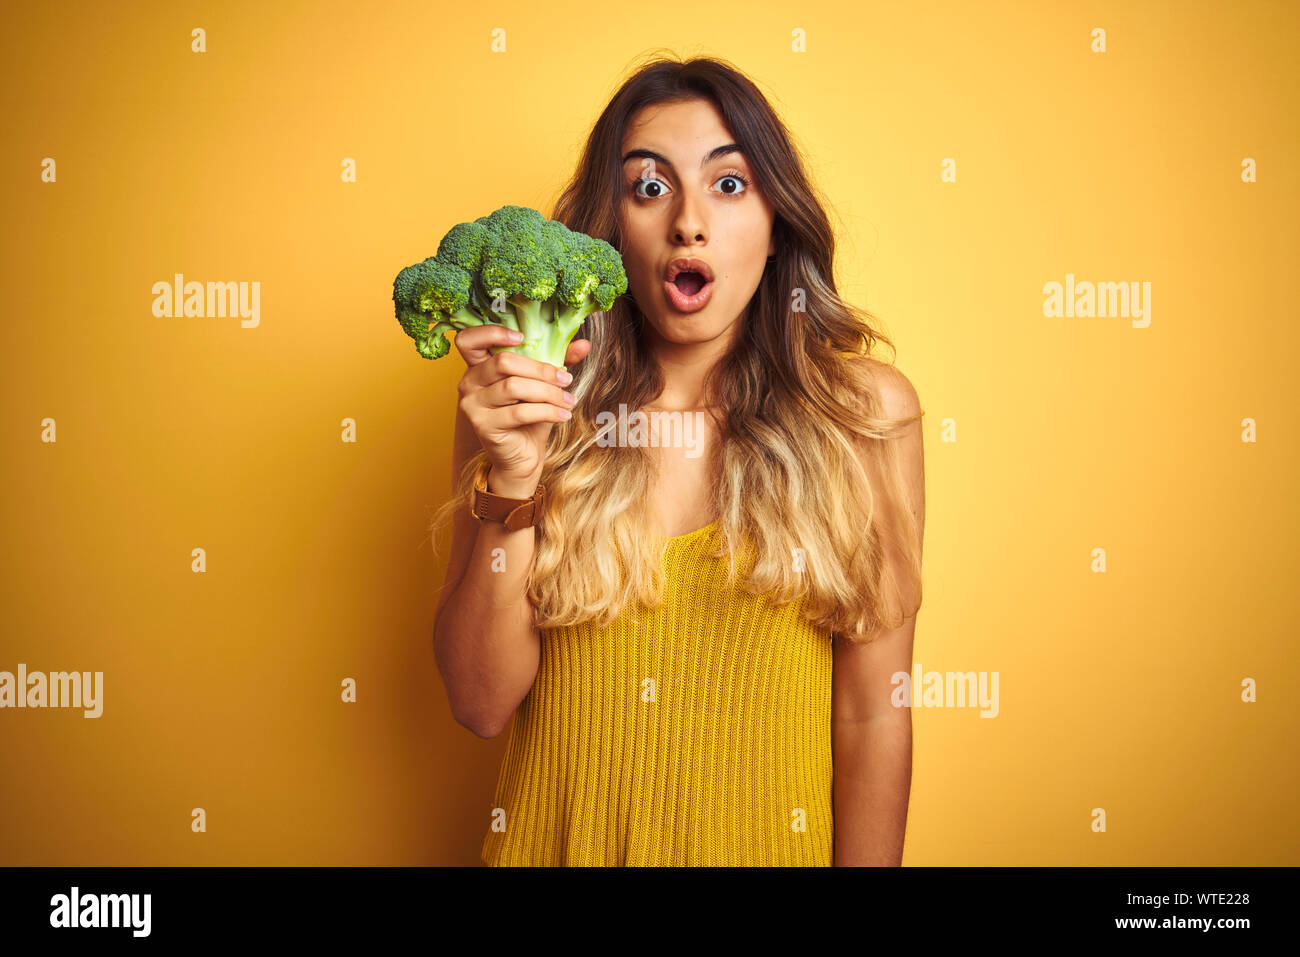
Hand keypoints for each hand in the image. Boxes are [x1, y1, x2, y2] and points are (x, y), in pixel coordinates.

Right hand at [454, 325, 590, 490]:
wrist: (523, 456)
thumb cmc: (530, 417)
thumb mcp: (543, 384)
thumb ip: (559, 360)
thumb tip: (584, 343)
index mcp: (478, 366)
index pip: (468, 340)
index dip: (492, 333)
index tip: (522, 337)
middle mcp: (469, 383)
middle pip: (503, 362)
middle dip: (541, 370)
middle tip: (566, 379)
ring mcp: (472, 405)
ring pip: (513, 387)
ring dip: (548, 393)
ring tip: (568, 401)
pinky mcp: (483, 425)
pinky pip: (519, 412)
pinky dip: (547, 412)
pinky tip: (563, 415)